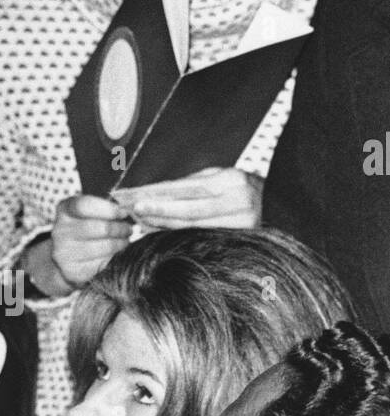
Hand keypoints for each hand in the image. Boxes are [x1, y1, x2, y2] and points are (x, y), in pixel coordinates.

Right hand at [48, 194, 133, 289]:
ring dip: (121, 243)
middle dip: (120, 228)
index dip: (108, 209)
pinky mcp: (73, 271)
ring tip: (125, 241)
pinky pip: (102, 264)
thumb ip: (108, 209)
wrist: (67, 259)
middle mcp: (60, 231)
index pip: (84, 205)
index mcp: (64, 210)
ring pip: (104, 247)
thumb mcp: (91, 213)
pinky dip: (113, 258)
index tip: (124, 213)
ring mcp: (64, 253)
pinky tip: (115, 255)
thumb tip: (135, 209)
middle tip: (130, 229)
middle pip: (100, 227)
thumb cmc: (86, 229)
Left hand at [113, 168, 262, 230]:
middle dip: (157, 211)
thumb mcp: (221, 176)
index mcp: (231, 181)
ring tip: (142, 221)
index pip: (186, 189)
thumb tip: (157, 194)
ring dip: (164, 224)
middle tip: (132, 211)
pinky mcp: (241, 239)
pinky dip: (179, 234)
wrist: (283, 204)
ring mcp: (242, 224)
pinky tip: (161, 231)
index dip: (158, 195)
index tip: (134, 197)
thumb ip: (194, 184)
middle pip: (188, 211)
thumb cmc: (244, 187)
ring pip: (194, 227)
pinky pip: (202, 237)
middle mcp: (239, 203)